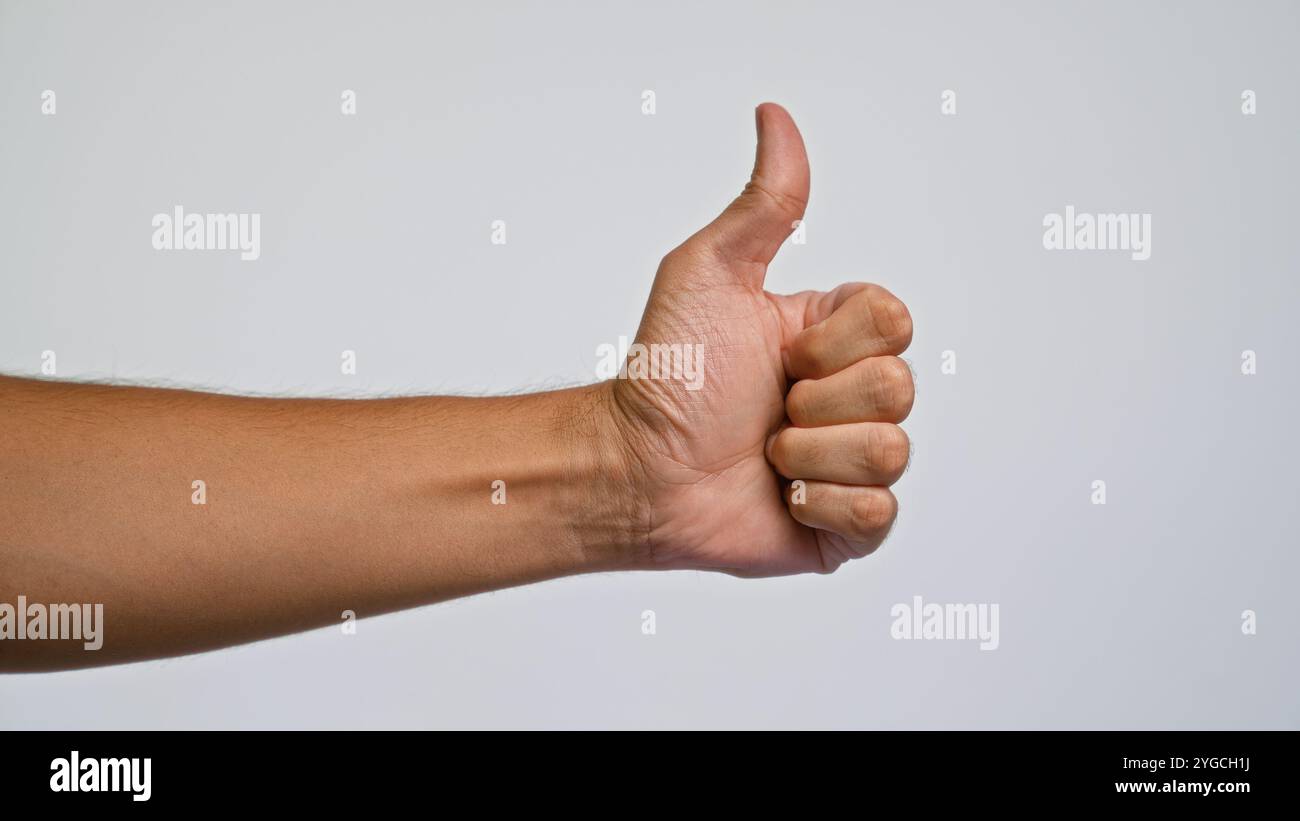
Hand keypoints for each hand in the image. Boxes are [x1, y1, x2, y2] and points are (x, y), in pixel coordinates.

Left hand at [607, 103, 914, 575]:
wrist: (637, 471)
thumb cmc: (666, 375)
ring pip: (890, 451)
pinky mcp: (845, 526)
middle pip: (900, 387)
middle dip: (815, 402)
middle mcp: (849, 396)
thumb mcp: (710, 273)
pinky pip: (879, 514)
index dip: (834, 342)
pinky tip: (783, 498)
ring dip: (810, 456)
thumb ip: (763, 205)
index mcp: (833, 337)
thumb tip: (775, 117)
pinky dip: (823, 506)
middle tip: (765, 408)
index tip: (779, 352)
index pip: (894, 321)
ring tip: (765, 455)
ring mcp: (851, 462)